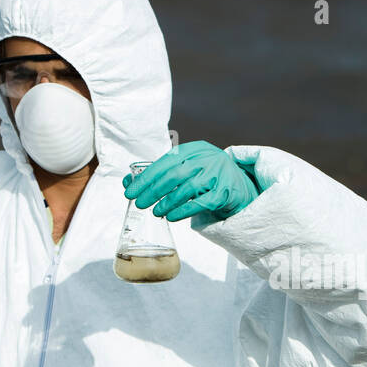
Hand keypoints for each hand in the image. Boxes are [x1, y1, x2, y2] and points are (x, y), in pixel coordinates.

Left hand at [122, 141, 259, 221]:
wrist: (239, 185)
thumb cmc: (206, 177)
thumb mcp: (186, 169)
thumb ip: (161, 174)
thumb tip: (127, 182)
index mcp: (195, 149)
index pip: (166, 161)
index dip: (146, 177)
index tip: (131, 191)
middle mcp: (207, 158)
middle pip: (174, 175)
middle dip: (153, 191)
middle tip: (140, 203)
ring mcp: (218, 175)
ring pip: (187, 189)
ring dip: (167, 202)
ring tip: (155, 212)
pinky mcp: (225, 192)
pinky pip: (201, 203)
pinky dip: (183, 211)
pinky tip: (172, 217)